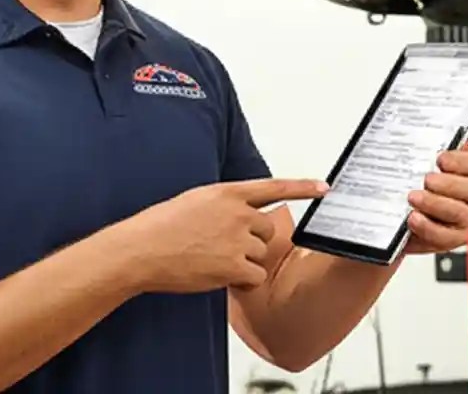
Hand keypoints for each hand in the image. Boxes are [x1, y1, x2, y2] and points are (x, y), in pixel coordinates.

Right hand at [118, 178, 328, 293]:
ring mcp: (237, 239)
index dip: (302, 187)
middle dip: (251, 242)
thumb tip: (241, 219)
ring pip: (260, 255)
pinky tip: (218, 274)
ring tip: (210, 259)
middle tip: (221, 247)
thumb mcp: (195, 201)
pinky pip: (255, 276)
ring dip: (243, 262)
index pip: (273, 187)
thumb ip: (223, 206)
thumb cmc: (160, 227)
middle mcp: (237, 213)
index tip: (324, 187)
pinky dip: (241, 281)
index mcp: (227, 192)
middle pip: (268, 230)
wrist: (142, 249)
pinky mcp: (234, 265)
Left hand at [404, 140, 467, 254]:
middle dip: (450, 185)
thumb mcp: (419, 163)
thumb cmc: (415, 183)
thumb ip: (423, 151)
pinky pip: (446, 237)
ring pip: (460, 213)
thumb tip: (417, 134)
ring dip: (436, 205)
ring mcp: (465, 219)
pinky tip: (413, 218)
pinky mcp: (452, 238)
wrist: (401, 216)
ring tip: (414, 198)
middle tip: (427, 180)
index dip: (461, 161)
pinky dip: (429, 228)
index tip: (440, 159)